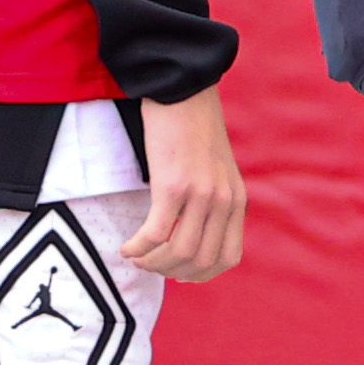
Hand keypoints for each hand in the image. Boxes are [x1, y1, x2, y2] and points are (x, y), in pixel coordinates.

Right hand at [122, 86, 245, 281]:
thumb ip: (212, 201)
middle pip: (200, 261)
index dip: (200, 274)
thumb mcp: (216, 169)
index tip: (177, 273)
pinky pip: (156, 233)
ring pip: (178, 252)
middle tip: (148, 262)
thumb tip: (189, 237)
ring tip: (135, 254)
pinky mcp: (172, 185)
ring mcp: (200, 194)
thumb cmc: (193, 128)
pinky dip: (138, 247)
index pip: (227, 258)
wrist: (182, 90)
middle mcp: (223, 201)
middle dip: (170, 271)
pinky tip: (126, 246)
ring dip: (151, 262)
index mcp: (237, 200)